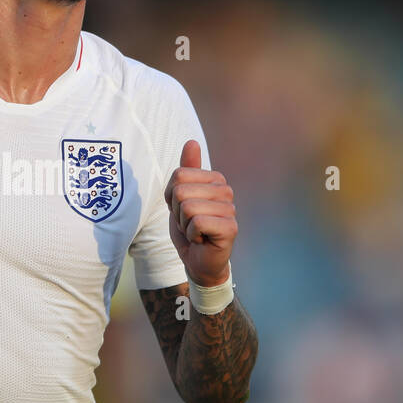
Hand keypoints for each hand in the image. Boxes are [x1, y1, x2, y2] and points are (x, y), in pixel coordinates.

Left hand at [163, 139, 236, 286]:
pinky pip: (197, 222)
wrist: (198, 260)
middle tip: (189, 223)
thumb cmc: (190, 228)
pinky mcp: (231, 227)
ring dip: (185, 225)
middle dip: (177, 212)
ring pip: (188, 207)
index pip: (178, 175)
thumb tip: (192, 141)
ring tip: (196, 232)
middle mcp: (226, 191)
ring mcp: (230, 209)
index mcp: (215, 180)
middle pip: (181, 190)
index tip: (183, 210)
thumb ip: (186, 170)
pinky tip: (202, 240)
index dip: (171, 197)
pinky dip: (192, 235)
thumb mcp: (180, 197)